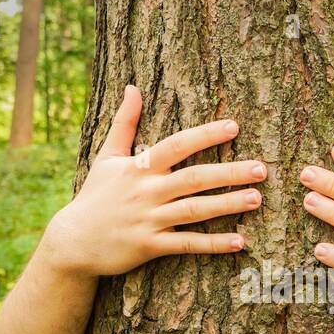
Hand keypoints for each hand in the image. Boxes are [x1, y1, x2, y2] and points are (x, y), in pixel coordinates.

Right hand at [41, 85, 265, 276]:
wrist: (72, 241)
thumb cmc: (94, 196)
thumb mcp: (106, 157)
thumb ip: (124, 123)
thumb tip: (132, 87)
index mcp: (138, 167)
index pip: (177, 146)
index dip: (205, 135)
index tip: (234, 126)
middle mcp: (146, 191)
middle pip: (193, 178)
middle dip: (229, 172)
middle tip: (261, 169)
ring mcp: (149, 220)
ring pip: (194, 210)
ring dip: (227, 205)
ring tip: (256, 199)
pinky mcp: (150, 246)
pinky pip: (187, 244)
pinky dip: (214, 244)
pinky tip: (240, 241)